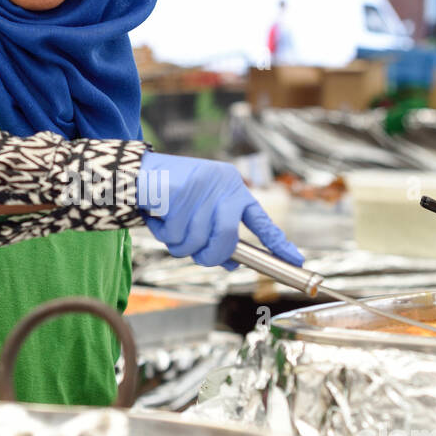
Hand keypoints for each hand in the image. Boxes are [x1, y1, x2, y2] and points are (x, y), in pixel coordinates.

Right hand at [136, 150, 302, 270]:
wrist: (138, 171)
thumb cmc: (174, 196)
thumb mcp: (202, 212)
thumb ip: (218, 235)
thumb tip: (232, 264)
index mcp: (233, 189)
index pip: (261, 220)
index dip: (278, 243)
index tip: (297, 261)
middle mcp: (222, 185)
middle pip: (226, 239)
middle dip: (210, 255)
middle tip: (197, 253)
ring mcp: (202, 188)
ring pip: (195, 241)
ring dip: (178, 243)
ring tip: (170, 225)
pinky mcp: (179, 191)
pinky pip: (173, 233)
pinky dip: (162, 232)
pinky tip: (158, 216)